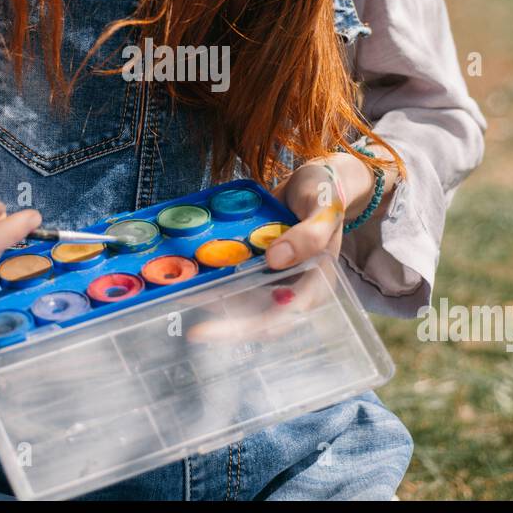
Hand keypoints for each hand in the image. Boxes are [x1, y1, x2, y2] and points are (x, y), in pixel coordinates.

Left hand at [185, 153, 375, 344]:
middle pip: (263, 319)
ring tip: (187, 302)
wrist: (314, 180)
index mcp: (317, 282)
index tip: (231, 329)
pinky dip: (215, 284)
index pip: (288, 314)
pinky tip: (192, 281)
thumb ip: (308, 235)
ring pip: (245, 306)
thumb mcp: (323, 209)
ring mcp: (275, 279)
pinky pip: (236, 283)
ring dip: (217, 307)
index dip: (259, 326)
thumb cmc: (325, 193)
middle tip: (196, 333)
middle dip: (230, 328)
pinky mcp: (259, 268)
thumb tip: (276, 260)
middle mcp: (294, 287)